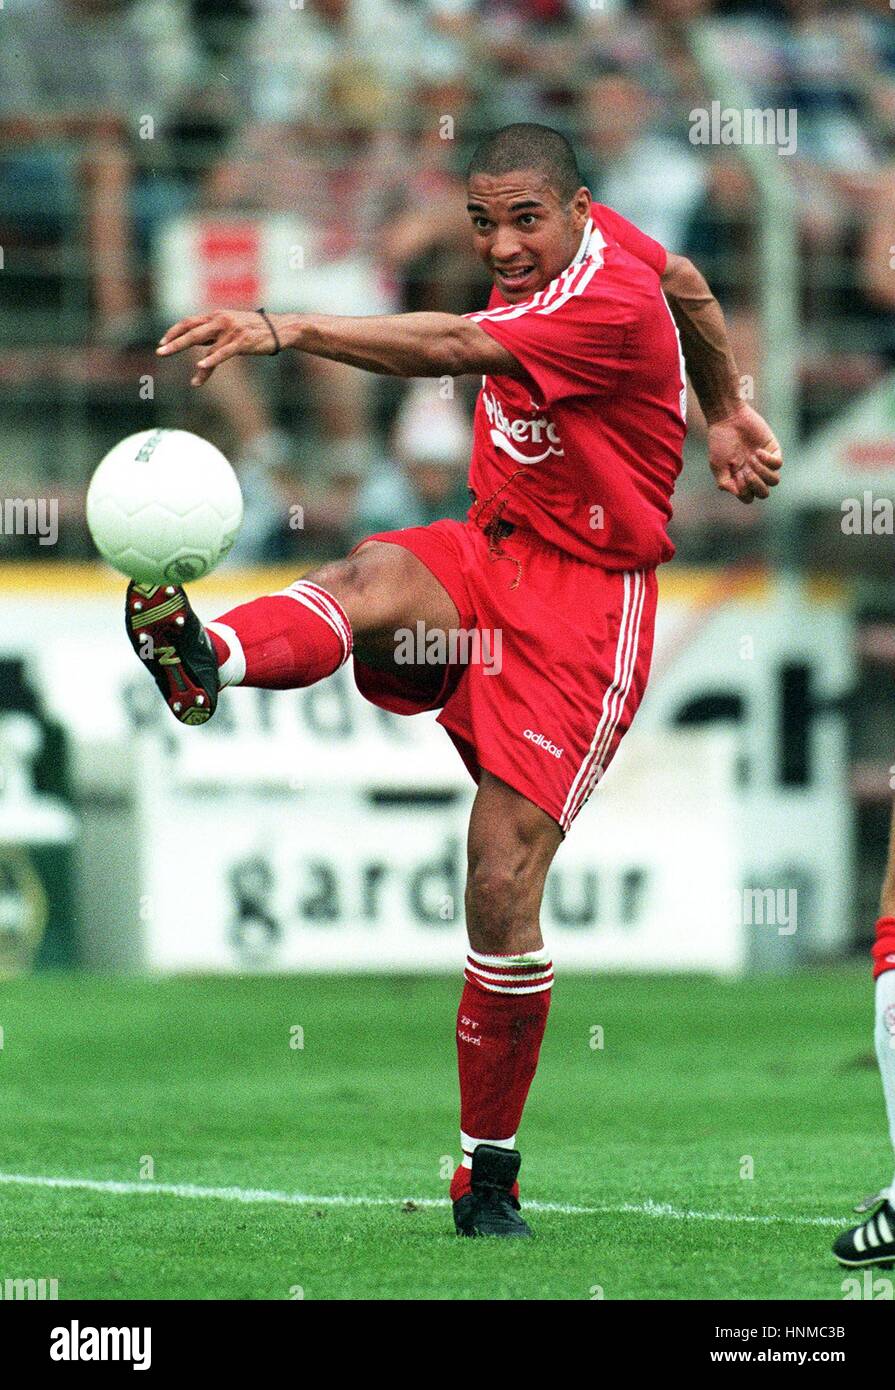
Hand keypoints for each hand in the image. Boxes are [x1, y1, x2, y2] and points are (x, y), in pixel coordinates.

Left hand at [157, 310, 280, 384]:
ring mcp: (231, 331)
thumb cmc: (254, 329)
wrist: (279, 328)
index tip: (162, 343)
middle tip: (160, 352)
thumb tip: (196, 341)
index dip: (174, 332)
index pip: (189, 322)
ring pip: (208, 347)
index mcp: (216, 316)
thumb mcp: (230, 326)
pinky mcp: (242, 341)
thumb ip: (213, 332)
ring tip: (194, 379)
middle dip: (174, 343)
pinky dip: (212, 360)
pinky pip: (223, 352)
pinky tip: (201, 367)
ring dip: (199, 366)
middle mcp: (220, 320)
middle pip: (192, 332)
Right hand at [707, 403, 782, 504]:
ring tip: (752, 459)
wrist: (728, 418)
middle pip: (764, 493)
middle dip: (756, 485)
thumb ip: (725, 482)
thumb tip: (738, 494)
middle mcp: (754, 473)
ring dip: (763, 473)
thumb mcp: (717, 465)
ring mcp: (764, 463)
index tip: (736, 477)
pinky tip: (758, 451)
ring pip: (774, 481)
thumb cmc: (720, 441)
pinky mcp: (773, 450)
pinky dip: (768, 461)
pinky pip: (778, 464)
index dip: (744, 492)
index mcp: (740, 480)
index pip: (748, 497)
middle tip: (746, 471)